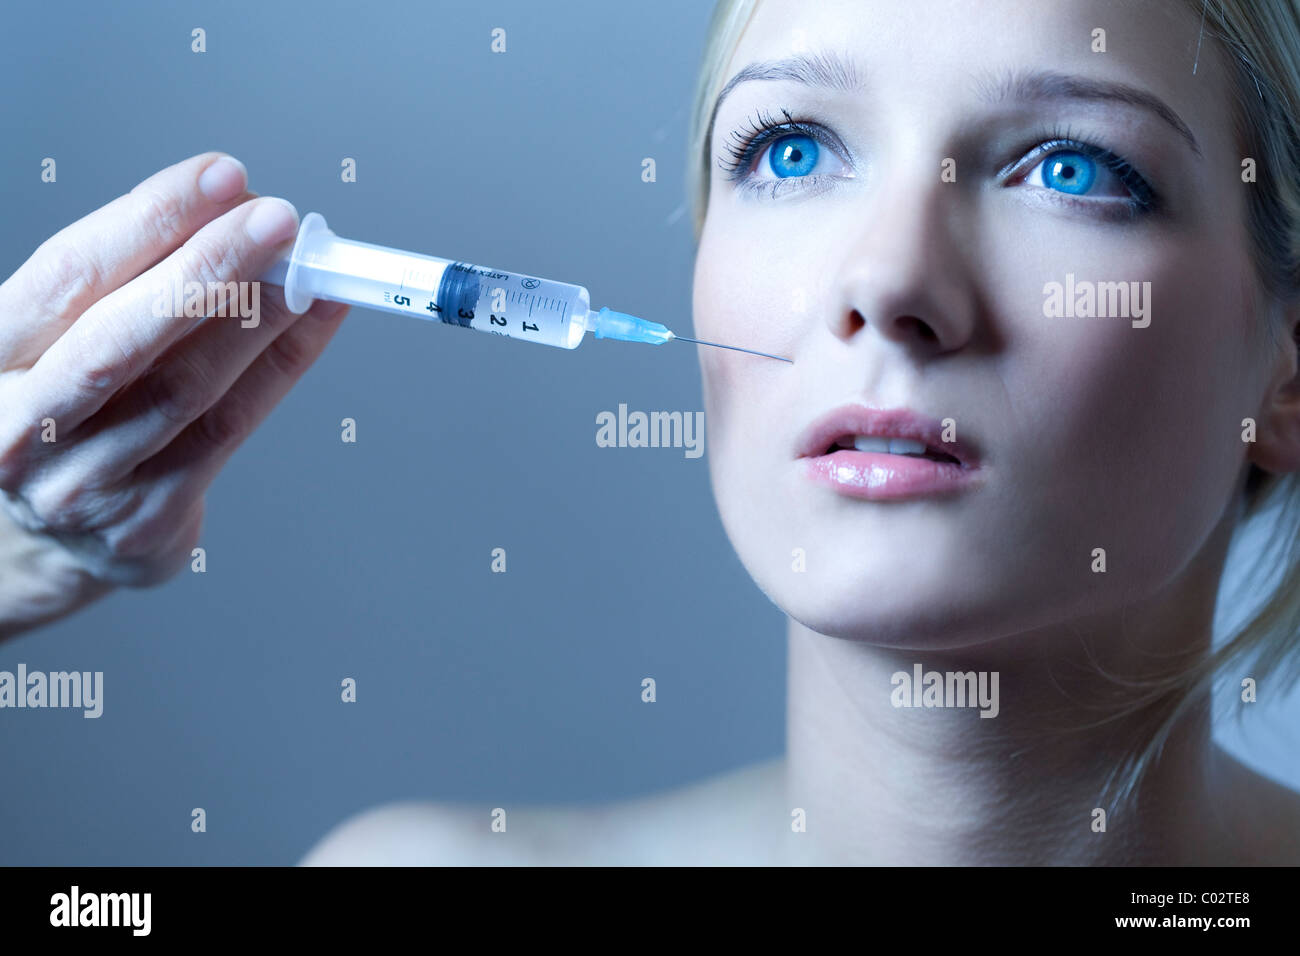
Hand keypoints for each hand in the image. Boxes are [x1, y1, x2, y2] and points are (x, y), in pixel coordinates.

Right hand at [0, 152, 347, 620]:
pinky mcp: (144, 518)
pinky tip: (316, 320)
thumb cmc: (68, 404)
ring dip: (259, 319)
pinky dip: (281, 365)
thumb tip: (234, 207)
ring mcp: (79, 482)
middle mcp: (19, 422)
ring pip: (185, 389)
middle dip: (210, 269)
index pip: (70, 273)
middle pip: (122, 339)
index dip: (152, 219)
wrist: (53, 530)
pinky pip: (228, 428)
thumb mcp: (61, 333)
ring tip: (309, 268)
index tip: (223, 176)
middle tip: (276, 219)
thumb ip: (130, 276)